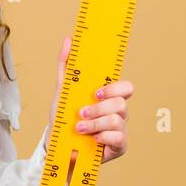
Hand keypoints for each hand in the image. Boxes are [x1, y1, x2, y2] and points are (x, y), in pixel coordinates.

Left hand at [50, 35, 132, 163]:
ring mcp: (120, 129)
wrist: (57, 145)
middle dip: (98, 109)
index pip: (127, 87)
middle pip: (121, 104)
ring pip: (117, 120)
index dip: (114, 89)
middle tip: (81, 113)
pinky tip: (92, 140)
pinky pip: (119, 138)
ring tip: (79, 128)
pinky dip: (103, 137)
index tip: (95, 93)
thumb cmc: (64, 117)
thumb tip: (69, 40)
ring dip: (95, 124)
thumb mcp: (63, 91)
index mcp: (109, 97)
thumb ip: (66, 66)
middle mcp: (118, 112)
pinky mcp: (119, 146)